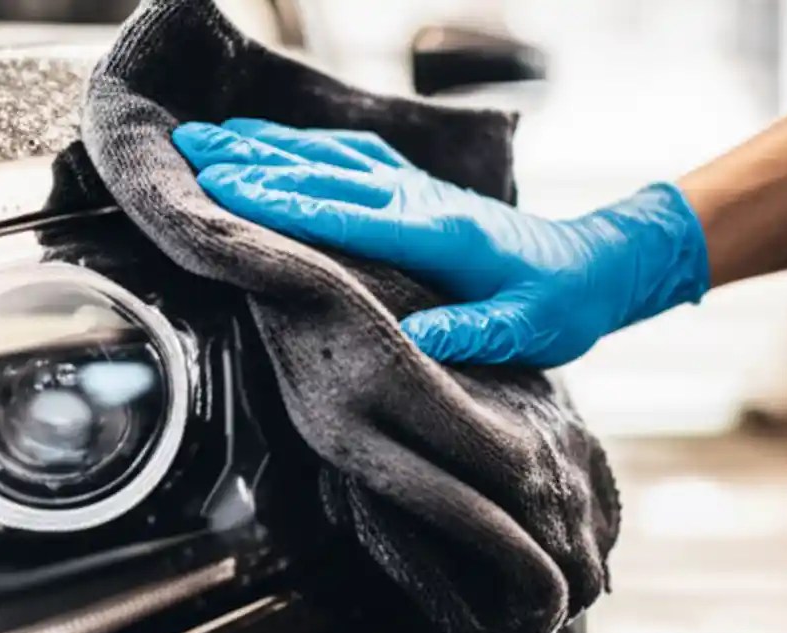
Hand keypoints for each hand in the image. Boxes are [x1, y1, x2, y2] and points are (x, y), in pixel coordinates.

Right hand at [171, 118, 709, 366]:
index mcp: (437, 233)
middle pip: (321, 174)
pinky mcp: (413, 189)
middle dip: (252, 162)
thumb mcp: (529, 329)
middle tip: (190, 151)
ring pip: (328, 157)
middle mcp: (417, 200)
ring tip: (209, 137)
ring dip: (267, 146)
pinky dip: (303, 146)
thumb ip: (475, 331)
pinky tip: (271, 143)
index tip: (228, 189)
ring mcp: (414, 188)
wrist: (595, 264)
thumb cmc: (559, 303)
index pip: (346, 214)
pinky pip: (349, 156)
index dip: (284, 203)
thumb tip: (416, 341)